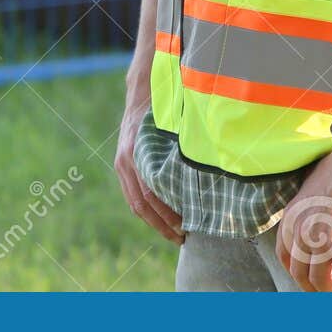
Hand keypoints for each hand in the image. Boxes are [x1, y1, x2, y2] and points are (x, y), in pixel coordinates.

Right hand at [114, 96, 183, 243]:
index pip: (150, 195)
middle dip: (161, 225)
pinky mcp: (123, 165)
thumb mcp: (173, 122)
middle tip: (181, 239)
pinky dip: (147, 211)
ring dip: (154, 222)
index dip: (166, 216)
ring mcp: (122, 163)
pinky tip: (162, 218)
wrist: (141, 92)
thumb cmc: (164, 106)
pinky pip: (132, 195)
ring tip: (174, 234)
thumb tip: (210, 166)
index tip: (185, 228)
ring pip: (135, 203)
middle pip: (141, 204)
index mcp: (137, 153)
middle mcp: (126, 160)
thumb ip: (183, 145)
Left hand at [275, 148, 331, 290]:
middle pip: (300, 273)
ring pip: (319, 282)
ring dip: (330, 293)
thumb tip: (315, 224)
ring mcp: (319, 242)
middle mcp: (300, 233)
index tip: (307, 278)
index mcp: (291, 219)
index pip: (285, 256)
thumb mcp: (310, 192)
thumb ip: (307, 212)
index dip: (296, 271)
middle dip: (312, 287)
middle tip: (326, 292)